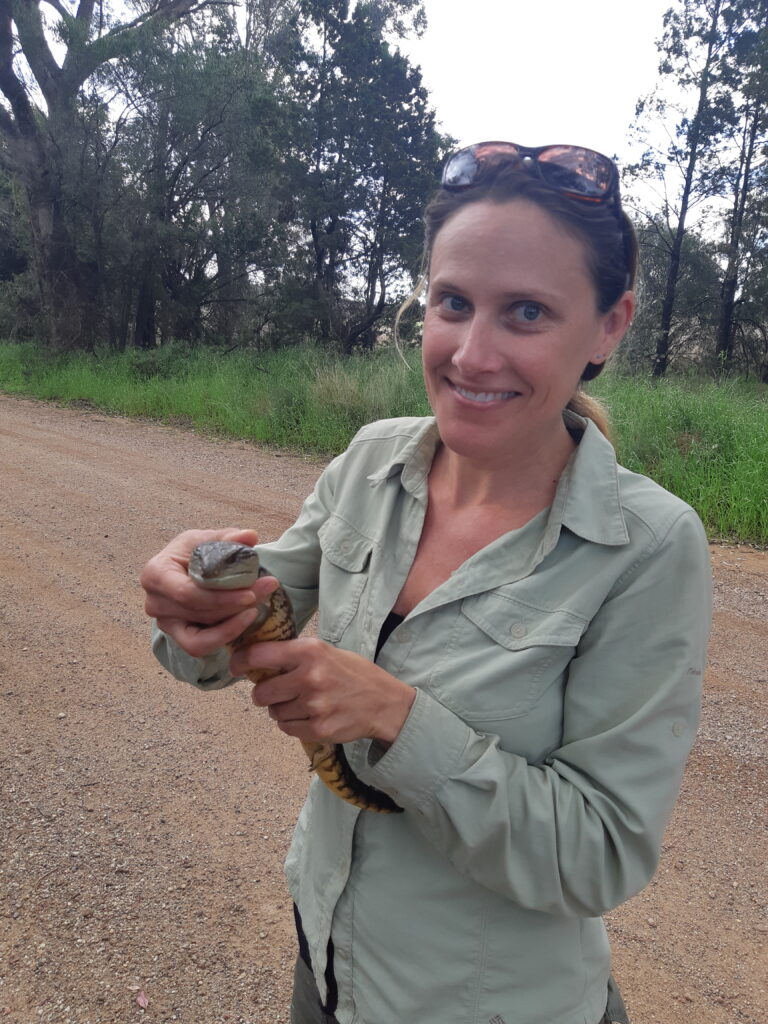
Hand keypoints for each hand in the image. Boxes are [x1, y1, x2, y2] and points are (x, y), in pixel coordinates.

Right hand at [140, 528, 278, 657]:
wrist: (188, 568)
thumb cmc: (195, 552)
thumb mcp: (209, 539)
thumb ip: (228, 538)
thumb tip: (250, 535)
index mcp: (155, 574)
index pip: (187, 593)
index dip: (220, 597)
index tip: (250, 592)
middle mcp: (155, 602)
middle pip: (199, 612)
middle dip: (235, 604)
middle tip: (265, 590)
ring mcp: (165, 622)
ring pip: (202, 630)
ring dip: (234, 618)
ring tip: (260, 600)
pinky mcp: (177, 636)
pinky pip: (200, 646)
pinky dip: (225, 635)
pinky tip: (246, 619)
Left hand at [229, 637, 416, 746]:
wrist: (384, 702)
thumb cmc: (351, 672)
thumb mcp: (325, 651)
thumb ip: (293, 654)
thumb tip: (253, 658)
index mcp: (309, 651)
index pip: (258, 655)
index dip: (240, 662)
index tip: (236, 666)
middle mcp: (309, 677)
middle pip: (260, 693)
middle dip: (263, 693)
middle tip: (275, 691)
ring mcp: (313, 706)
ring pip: (273, 712)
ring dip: (280, 709)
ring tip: (300, 702)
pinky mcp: (318, 728)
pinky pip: (286, 728)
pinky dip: (292, 723)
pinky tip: (308, 714)